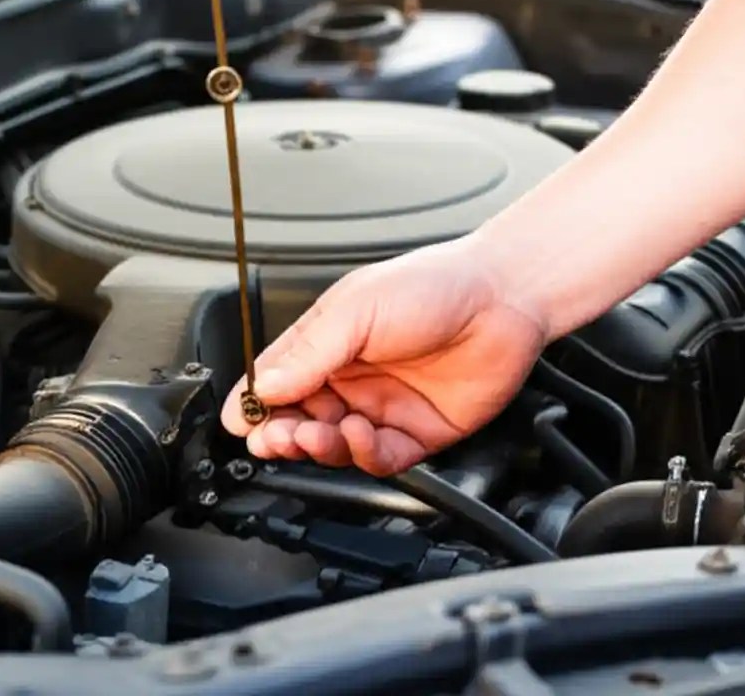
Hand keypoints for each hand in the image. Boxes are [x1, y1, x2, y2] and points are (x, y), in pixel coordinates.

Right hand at [221, 236, 547, 475]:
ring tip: (313, 434)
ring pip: (334, 445)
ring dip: (317, 447)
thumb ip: (308, 352)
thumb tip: (262, 385)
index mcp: (325, 345)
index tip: (240, 420)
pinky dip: (363, 454)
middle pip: (299, 421)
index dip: (254, 405)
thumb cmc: (433, 285)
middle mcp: (350, 380)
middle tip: (272, 436)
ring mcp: (382, 408)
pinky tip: (360, 434)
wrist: (504, 298)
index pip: (275, 383)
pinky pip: (379, 459)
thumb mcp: (356, 309)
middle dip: (280, 433)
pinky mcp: (417, 434)